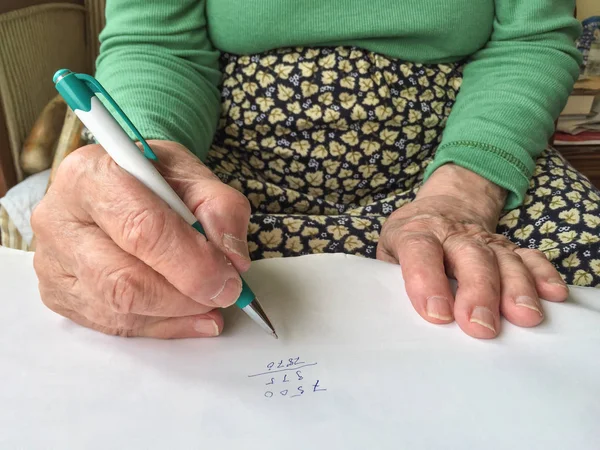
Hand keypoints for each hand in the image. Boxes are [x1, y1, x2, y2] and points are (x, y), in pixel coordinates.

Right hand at [31, 140, 251, 337]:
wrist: (121, 184)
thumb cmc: (154, 179)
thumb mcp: (194, 175)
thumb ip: (222, 209)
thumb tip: (233, 260)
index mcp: (92, 174)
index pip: (142, 229)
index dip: (192, 263)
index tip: (229, 280)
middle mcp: (60, 218)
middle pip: (124, 281)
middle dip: (185, 297)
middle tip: (222, 295)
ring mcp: (52, 261)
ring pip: (118, 310)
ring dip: (175, 314)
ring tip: (207, 303)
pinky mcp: (57, 293)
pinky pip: (111, 325)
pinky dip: (159, 325)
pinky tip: (185, 314)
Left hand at [377, 164, 568, 338]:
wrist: (443, 206)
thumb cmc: (410, 238)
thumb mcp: (389, 250)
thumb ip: (391, 277)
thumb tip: (396, 316)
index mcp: (417, 232)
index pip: (420, 252)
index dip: (427, 281)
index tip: (436, 314)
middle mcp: (453, 234)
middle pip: (470, 257)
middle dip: (478, 291)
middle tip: (480, 326)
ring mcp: (484, 240)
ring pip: (504, 259)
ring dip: (516, 287)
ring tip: (524, 316)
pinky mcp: (508, 247)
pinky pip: (530, 258)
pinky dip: (543, 275)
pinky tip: (553, 294)